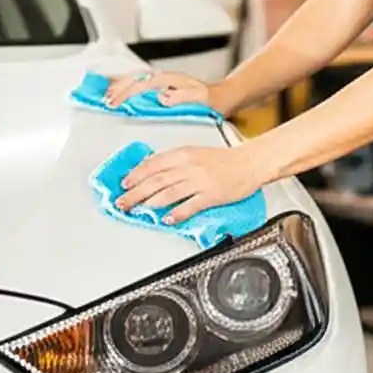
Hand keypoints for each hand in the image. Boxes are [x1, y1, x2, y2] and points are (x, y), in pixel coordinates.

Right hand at [103, 70, 222, 111]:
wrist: (220, 98)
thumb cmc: (210, 100)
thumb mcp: (200, 99)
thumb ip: (182, 97)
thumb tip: (163, 98)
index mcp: (169, 79)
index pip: (142, 84)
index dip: (127, 93)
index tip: (116, 102)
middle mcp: (163, 78)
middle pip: (134, 79)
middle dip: (118, 88)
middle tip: (106, 101)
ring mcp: (162, 81)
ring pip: (135, 79)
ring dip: (120, 86)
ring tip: (106, 96)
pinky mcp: (161, 86)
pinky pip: (140, 84)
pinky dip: (127, 86)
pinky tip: (119, 92)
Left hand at [114, 145, 269, 223]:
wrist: (250, 162)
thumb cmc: (224, 159)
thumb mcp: (195, 153)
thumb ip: (174, 162)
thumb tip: (153, 172)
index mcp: (183, 154)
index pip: (153, 164)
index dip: (135, 175)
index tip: (124, 184)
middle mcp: (189, 166)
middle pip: (156, 180)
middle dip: (135, 192)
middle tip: (123, 202)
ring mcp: (200, 181)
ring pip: (169, 192)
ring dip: (150, 203)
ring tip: (139, 210)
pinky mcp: (211, 195)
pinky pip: (190, 205)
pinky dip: (177, 213)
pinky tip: (167, 219)